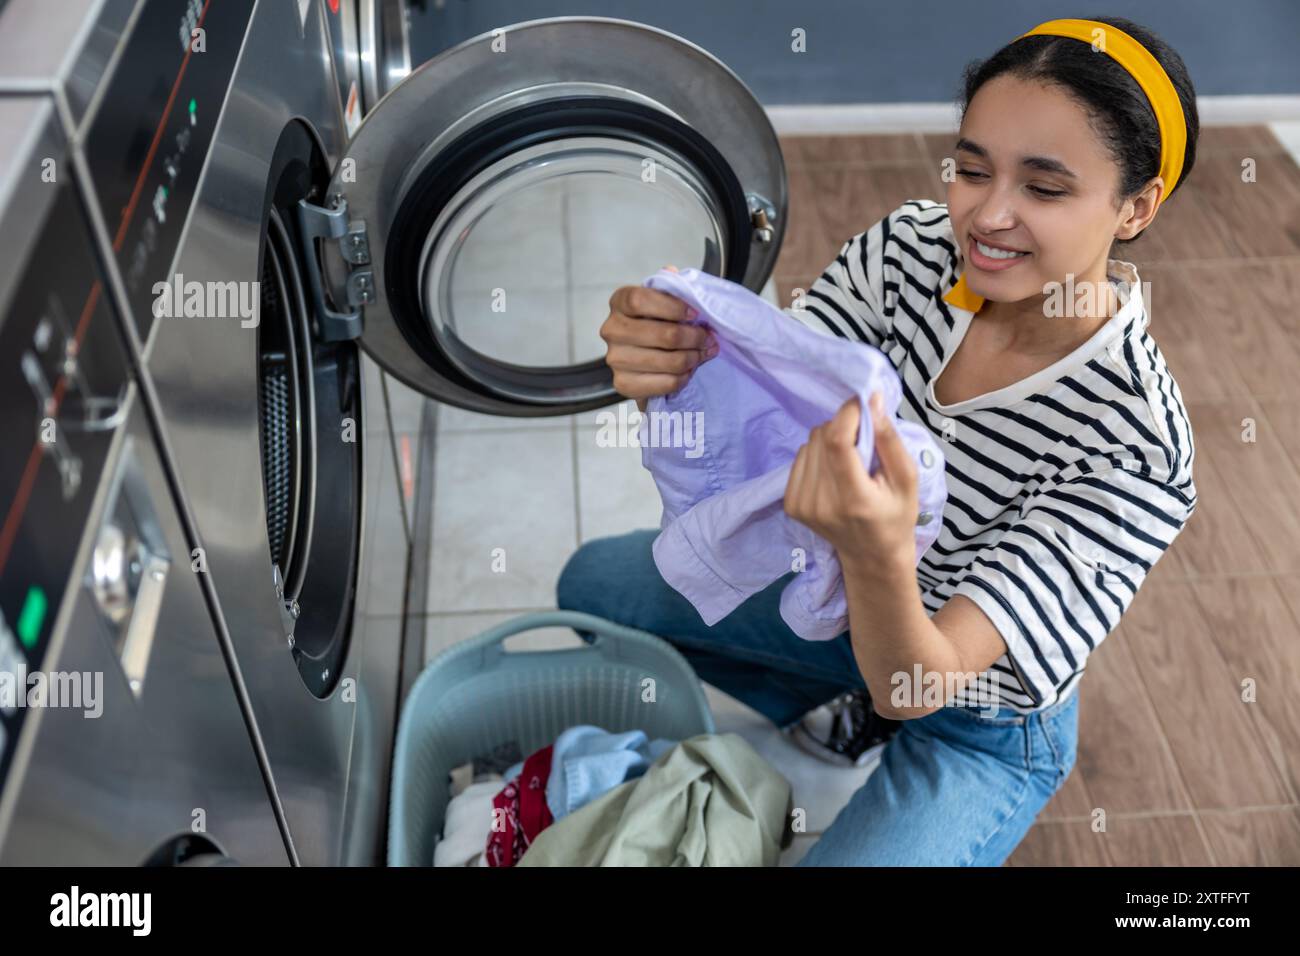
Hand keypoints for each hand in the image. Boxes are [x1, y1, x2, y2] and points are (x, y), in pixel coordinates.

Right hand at [600, 264, 718, 408]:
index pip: (640, 300)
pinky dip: (683, 377)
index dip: (673, 307)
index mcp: (619, 302)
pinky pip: (665, 382)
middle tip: (708, 338)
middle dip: (694, 337)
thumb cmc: (656, 323)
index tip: (695, 314)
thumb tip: (672, 272)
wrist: (644, 361)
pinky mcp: (622, 384)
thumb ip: (669, 287)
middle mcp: (612, 329)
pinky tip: (688, 370)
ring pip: (668, 361)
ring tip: (703, 353)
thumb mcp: (663, 300)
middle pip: (663, 335)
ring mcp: (615, 359)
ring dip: (693, 358)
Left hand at [783, 392, 918, 568]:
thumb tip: (872, 400)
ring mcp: (802, 505)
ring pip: (809, 443)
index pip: (837, 442)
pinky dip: (818, 454)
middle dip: (843, 426)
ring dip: (830, 440)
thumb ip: (889, 440)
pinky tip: (834, 471)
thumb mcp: (907, 479)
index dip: (847, 414)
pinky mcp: (791, 504)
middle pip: (821, 438)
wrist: (871, 556)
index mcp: (854, 499)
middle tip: (863, 440)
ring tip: (850, 460)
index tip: (862, 402)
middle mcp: (821, 503)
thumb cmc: (895, 516)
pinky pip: (800, 457)